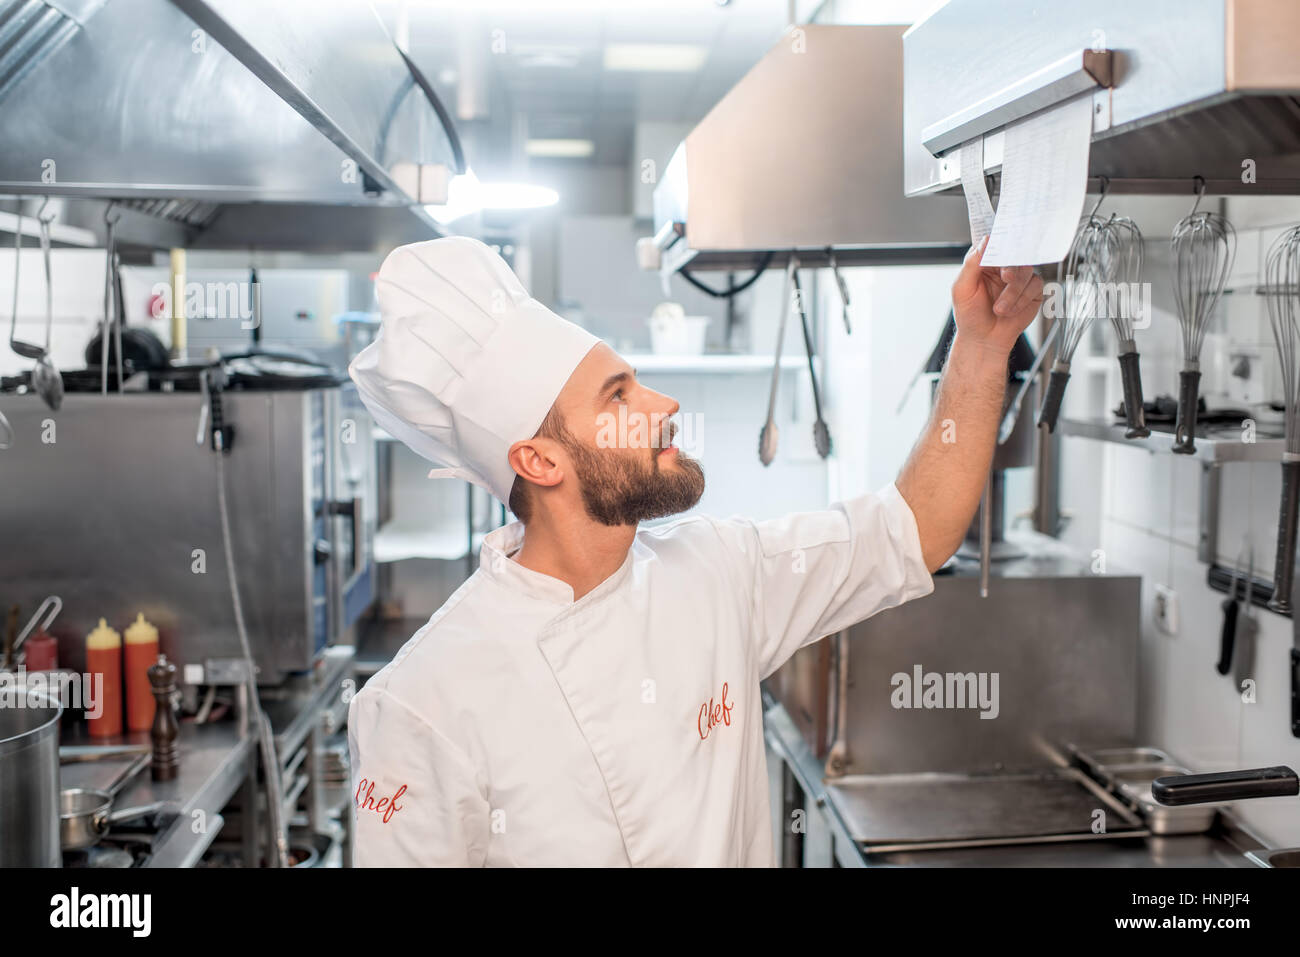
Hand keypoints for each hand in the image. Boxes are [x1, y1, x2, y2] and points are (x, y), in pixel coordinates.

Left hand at [951, 235, 1043, 354]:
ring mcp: (1019, 278)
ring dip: (1013, 292)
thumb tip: (985, 241)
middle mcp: (1003, 267)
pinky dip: (1022, 300)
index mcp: (985, 262)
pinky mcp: (1032, 290)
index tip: (1004, 249)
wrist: (984, 339)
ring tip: (999, 309)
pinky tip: (1011, 311)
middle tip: (1006, 278)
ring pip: (1026, 271)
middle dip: (1012, 267)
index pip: (996, 244)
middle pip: (1015, 254)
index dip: (1002, 243)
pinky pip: (1035, 286)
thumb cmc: (970, 315)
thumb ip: (972, 264)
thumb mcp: (962, 288)